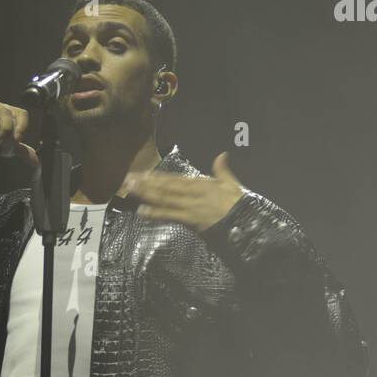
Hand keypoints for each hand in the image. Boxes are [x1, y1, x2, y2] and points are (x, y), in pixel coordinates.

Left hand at [124, 152, 244, 230]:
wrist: (248, 221)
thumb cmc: (241, 205)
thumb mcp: (233, 184)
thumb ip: (223, 170)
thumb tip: (222, 155)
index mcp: (202, 183)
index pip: (175, 179)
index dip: (158, 177)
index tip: (143, 174)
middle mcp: (194, 191)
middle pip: (166, 186)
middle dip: (146, 183)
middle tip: (128, 179)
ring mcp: (191, 205)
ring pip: (165, 198)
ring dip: (146, 193)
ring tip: (130, 189)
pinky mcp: (192, 219)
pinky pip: (171, 215)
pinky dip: (156, 213)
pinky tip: (142, 211)